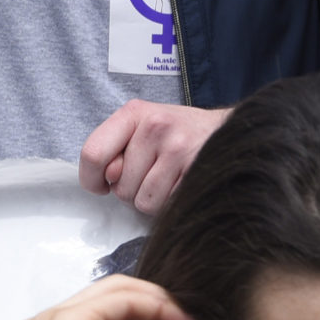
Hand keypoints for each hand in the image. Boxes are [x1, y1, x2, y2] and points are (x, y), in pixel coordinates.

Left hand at [79, 101, 229, 216]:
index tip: (99, 185)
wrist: (229, 131)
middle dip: (129, 189)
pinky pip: (167, 206)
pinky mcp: (198, 173)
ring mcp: (179, 150)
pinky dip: (169, 203)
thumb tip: (107, 180)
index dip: (90, 178)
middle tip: (148, 174)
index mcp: (133, 113)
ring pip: (143, 201)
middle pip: (120, 185)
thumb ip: (115, 150)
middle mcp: (155, 128)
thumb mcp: (140, 127)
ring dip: (150, 199)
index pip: (93, 153)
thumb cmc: (176, 132)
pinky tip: (179, 184)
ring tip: (164, 179)